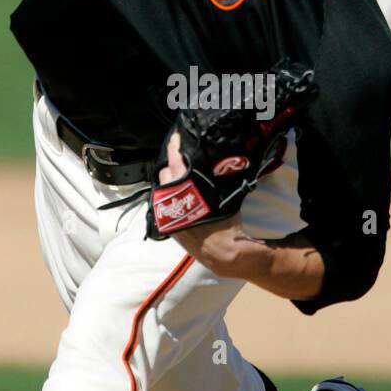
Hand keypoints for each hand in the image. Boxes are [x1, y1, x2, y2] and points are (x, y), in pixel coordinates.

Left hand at [158, 132, 243, 266]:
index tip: (176, 137)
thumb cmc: (227, 223)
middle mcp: (173, 199)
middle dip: (173, 164)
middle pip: (166, 173)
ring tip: (181, 175)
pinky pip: (163, 201)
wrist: (222, 252)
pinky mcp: (166, 222)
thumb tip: (217, 161)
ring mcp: (167, 212)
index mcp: (187, 189)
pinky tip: (178, 193)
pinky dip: (169, 194)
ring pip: (162, 187)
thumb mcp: (224, 195)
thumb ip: (215, 178)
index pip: (176, 161)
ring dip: (170, 179)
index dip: (175, 147)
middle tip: (183, 158)